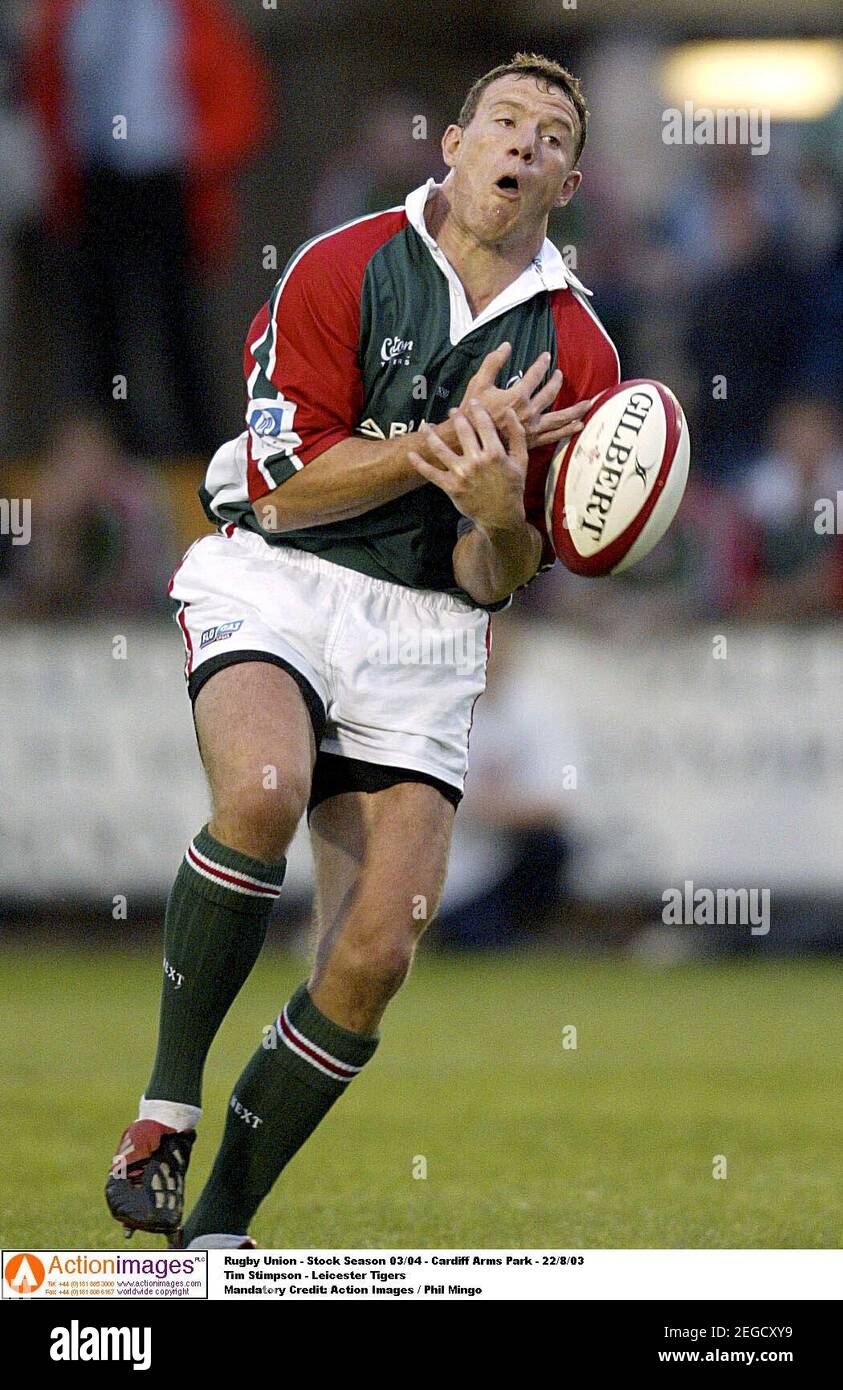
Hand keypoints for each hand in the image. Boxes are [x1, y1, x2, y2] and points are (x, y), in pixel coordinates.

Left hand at [408, 401, 527, 533]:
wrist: (501, 516)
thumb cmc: (512, 487)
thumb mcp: (521, 461)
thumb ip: (516, 435)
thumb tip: (510, 411)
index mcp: (494, 453)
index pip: (483, 424)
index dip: (477, 410)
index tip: (472, 402)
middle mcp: (476, 461)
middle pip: (462, 431)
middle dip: (456, 417)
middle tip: (452, 411)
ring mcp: (461, 474)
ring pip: (441, 448)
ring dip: (430, 434)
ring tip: (425, 425)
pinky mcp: (450, 487)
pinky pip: (431, 473)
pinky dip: (419, 463)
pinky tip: (411, 454)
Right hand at [459, 341, 593, 449]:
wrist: (466, 441)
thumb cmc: (471, 412)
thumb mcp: (479, 383)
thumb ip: (493, 362)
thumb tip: (507, 345)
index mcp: (517, 396)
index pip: (535, 375)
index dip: (541, 363)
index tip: (546, 356)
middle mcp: (529, 412)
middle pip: (550, 393)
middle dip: (556, 381)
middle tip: (559, 374)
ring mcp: (532, 428)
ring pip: (559, 417)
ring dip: (574, 409)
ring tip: (588, 403)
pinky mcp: (532, 441)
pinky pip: (553, 435)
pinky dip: (567, 430)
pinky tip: (579, 425)